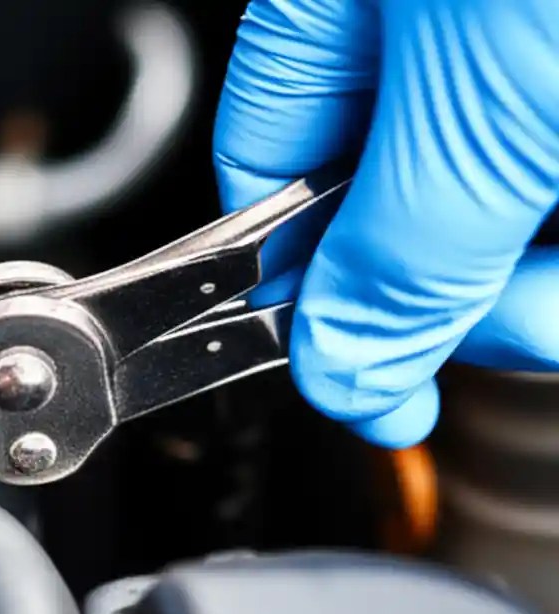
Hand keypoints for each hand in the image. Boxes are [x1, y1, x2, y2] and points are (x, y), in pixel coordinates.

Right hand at [214, 0, 558, 447]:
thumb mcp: (483, 111)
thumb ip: (402, 256)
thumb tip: (340, 365)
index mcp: (338, 19)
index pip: (281, 187)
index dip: (323, 295)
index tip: (380, 377)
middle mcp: (426, 31)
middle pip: (413, 204)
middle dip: (482, 281)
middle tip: (538, 308)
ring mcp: (514, 47)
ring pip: (516, 197)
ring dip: (552, 258)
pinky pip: (554, 171)